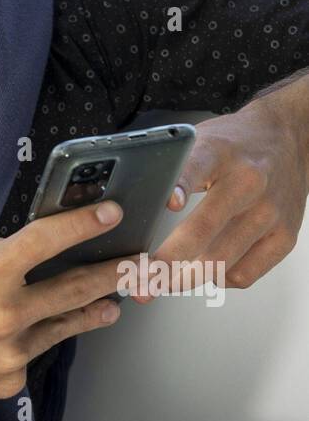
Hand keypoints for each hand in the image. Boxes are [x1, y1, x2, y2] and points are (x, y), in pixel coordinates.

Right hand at [0, 199, 128, 411]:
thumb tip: (30, 250)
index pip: (48, 240)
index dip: (85, 223)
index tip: (112, 212)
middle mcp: (4, 314)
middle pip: (75, 287)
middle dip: (112, 271)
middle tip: (138, 261)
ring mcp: (10, 353)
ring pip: (64, 325)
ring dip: (93, 309)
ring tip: (113, 300)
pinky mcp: (8, 382)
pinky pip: (33, 351)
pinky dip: (34, 338)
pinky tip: (27, 332)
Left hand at [150, 85, 308, 295]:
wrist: (288, 137)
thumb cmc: (236, 144)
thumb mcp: (200, 140)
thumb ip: (173, 169)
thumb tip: (132, 203)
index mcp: (221, 153)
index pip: (196, 168)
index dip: (180, 186)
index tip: (166, 204)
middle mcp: (249, 183)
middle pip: (204, 230)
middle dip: (166, 263)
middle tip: (141, 279)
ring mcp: (270, 213)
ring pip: (221, 261)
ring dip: (185, 279)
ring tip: (161, 283)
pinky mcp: (284, 236)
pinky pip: (245, 274)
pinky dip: (219, 279)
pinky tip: (204, 272)